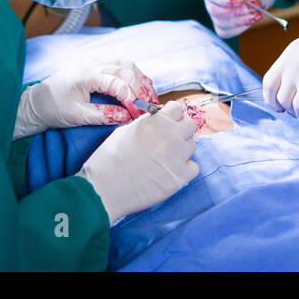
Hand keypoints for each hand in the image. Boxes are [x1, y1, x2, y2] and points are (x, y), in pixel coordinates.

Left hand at [14, 59, 158, 138]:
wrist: (36, 102)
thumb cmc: (54, 109)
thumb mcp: (78, 116)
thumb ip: (104, 115)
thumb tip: (127, 116)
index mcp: (86, 75)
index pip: (118, 83)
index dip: (131, 98)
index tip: (138, 113)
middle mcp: (92, 63)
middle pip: (126, 69)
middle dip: (140, 87)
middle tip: (148, 105)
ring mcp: (93, 62)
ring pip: (125, 64)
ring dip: (139, 79)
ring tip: (148, 96)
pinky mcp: (95, 65)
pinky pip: (119, 64)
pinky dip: (132, 74)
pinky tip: (140, 85)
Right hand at [78, 101, 198, 221]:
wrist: (104, 189)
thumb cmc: (108, 159)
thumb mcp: (124, 131)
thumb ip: (146, 124)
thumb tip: (156, 120)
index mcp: (157, 122)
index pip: (177, 109)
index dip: (171, 115)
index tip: (167, 122)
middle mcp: (171, 137)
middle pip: (191, 125)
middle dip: (181, 129)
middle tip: (171, 138)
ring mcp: (177, 158)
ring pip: (192, 145)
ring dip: (182, 149)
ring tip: (166, 157)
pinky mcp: (180, 178)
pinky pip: (194, 167)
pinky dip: (185, 169)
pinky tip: (171, 171)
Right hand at [201, 0, 288, 38]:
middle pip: (214, 10)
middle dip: (237, 10)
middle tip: (257, 3)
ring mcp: (216, 12)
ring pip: (222, 23)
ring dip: (243, 18)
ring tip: (260, 9)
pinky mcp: (224, 24)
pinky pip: (228, 32)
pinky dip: (243, 26)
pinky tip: (255, 17)